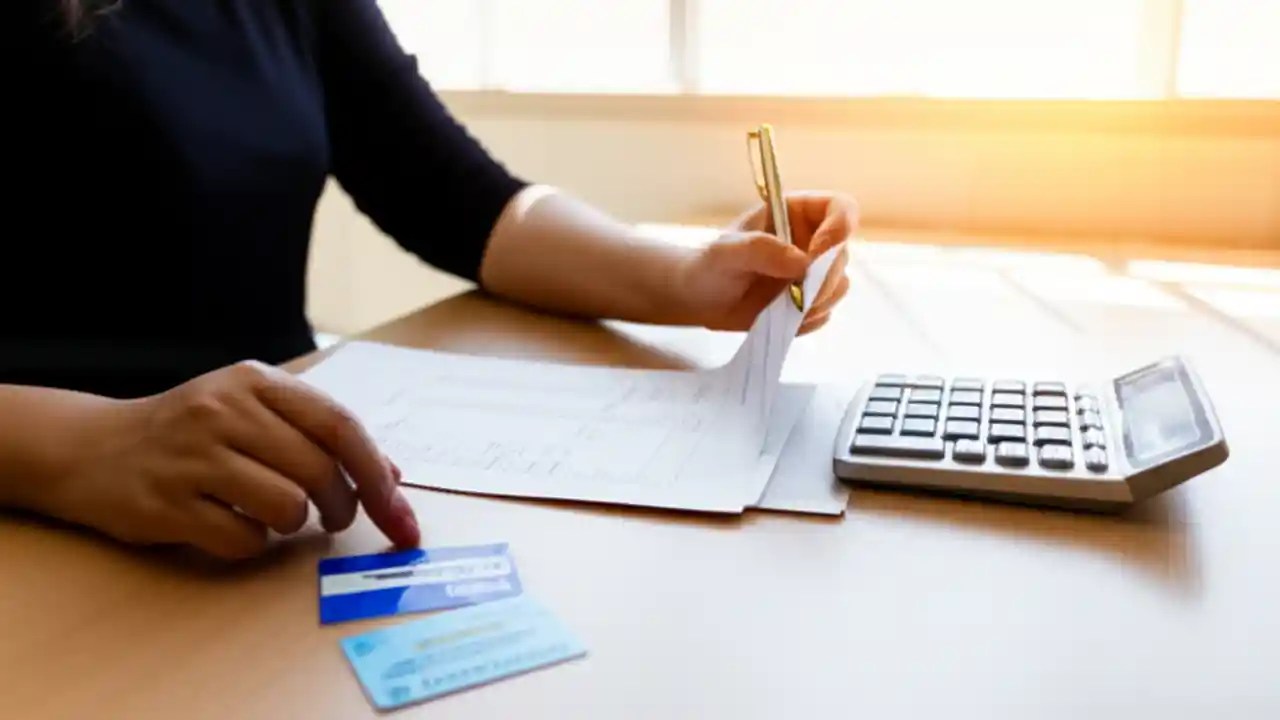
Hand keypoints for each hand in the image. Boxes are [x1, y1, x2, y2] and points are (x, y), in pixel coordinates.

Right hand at [48, 361, 419, 559]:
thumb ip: (319, 434)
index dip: (378, 475)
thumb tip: (391, 473)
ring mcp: (192, 457)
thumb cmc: (192, 433)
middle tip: (337, 518)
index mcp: (255, 382)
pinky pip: (244, 540)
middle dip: (344, 507)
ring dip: (295, 525)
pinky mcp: (167, 504)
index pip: (340, 425)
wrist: (92, 448)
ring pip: (288, 507)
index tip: (401, 515)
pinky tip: (232, 524)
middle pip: (320, 471)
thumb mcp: (253, 412)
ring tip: (274, 514)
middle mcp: (223, 411)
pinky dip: (252, 544)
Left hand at [668, 191, 855, 334]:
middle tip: (798, 295)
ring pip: (840, 285)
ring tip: (783, 308)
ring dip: (818, 301)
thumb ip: (759, 249)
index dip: (839, 228)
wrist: (701, 299)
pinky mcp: (809, 302)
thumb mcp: (726, 252)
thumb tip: (802, 262)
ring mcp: (814, 274)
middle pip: (843, 253)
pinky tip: (780, 319)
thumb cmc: (710, 265)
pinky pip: (825, 312)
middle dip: (826, 278)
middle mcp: (813, 240)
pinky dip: (808, 320)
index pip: (840, 208)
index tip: (818, 255)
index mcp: (797, 214)